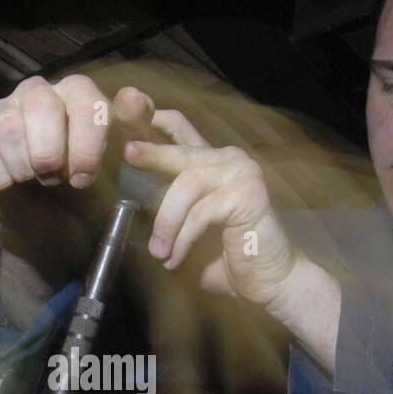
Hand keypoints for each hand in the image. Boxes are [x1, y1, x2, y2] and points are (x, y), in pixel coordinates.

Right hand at [0, 74, 157, 222]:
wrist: (51, 224)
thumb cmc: (87, 190)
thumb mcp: (120, 166)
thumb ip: (135, 130)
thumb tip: (132, 98)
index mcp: (75, 94)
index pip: (83, 97)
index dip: (85, 141)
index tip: (83, 179)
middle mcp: (36, 93)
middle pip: (39, 102)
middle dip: (49, 152)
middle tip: (55, 180)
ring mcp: (1, 112)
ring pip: (8, 127)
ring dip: (25, 167)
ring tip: (34, 182)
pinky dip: (0, 177)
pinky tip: (10, 186)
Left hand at [123, 136, 297, 310]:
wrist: (269, 281)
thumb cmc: (224, 259)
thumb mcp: (183, 229)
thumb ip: (163, 208)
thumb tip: (123, 199)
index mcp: (209, 163)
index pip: (178, 128)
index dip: (151, 119)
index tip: (127, 112)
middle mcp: (227, 159)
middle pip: (180, 149)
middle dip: (151, 152)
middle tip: (128, 153)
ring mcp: (241, 172)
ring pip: (187, 184)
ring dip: (166, 221)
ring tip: (158, 252)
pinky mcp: (247, 193)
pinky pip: (202, 212)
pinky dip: (184, 238)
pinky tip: (175, 259)